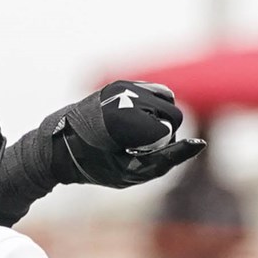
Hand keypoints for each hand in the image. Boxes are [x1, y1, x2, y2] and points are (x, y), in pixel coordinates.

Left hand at [0, 80, 207, 224]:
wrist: (58, 147)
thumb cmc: (95, 166)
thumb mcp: (133, 172)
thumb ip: (170, 159)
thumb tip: (200, 143)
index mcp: (127, 115)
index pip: (173, 125)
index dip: (162, 147)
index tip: (136, 156)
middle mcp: (125, 94)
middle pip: (173, 112)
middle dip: (164, 132)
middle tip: (137, 149)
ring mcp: (121, 86)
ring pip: (166, 99)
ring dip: (159, 119)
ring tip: (134, 136)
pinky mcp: (119, 84)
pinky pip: (153, 92)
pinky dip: (152, 108)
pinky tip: (135, 123)